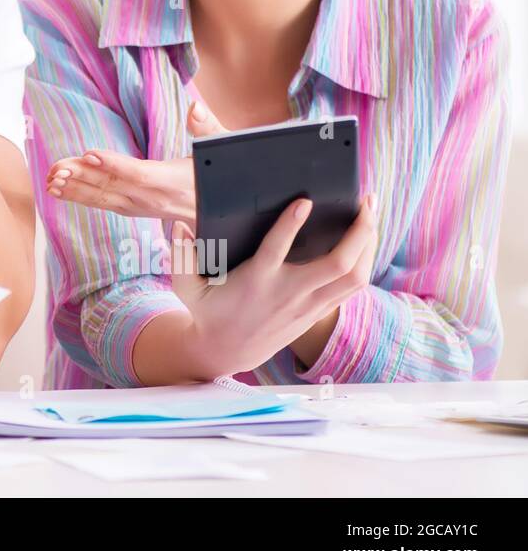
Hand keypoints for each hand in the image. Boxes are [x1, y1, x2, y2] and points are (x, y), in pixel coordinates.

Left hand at [44, 101, 226, 224]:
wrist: (223, 212)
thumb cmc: (221, 177)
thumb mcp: (224, 148)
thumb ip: (209, 129)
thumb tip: (195, 108)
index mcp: (174, 182)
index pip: (139, 174)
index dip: (114, 165)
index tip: (89, 155)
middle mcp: (155, 198)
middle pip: (113, 187)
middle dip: (82, 177)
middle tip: (55, 168)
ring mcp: (143, 207)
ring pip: (104, 198)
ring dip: (75, 189)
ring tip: (50, 181)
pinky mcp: (135, 209)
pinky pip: (104, 204)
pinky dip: (81, 197)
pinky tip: (61, 190)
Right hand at [168, 192, 378, 378]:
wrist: (227, 352)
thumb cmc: (207, 310)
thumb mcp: (184, 285)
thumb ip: (180, 254)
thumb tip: (180, 225)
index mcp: (256, 281)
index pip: (276, 249)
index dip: (291, 223)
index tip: (305, 200)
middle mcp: (289, 292)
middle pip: (339, 264)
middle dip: (359, 229)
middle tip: (365, 198)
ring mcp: (309, 304)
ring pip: (355, 275)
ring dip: (368, 242)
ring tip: (371, 212)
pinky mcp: (318, 311)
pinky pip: (352, 286)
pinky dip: (364, 260)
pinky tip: (365, 240)